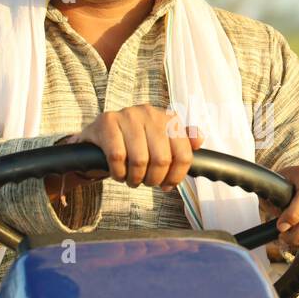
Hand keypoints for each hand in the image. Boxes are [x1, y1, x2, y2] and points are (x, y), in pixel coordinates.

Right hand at [64, 105, 201, 187]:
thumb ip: (182, 143)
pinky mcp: (108, 121)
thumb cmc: (134, 144)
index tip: (166, 185)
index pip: (183, 154)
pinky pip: (117, 157)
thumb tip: (199, 139)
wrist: (99, 138)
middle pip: (162, 159)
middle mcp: (151, 113)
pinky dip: (119, 173)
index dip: (176, 176)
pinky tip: (119, 174)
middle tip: (146, 182)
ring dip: (135, 178)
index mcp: (168, 118)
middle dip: (154, 179)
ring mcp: (129, 114)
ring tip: (132, 179)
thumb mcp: (160, 143)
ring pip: (140, 160)